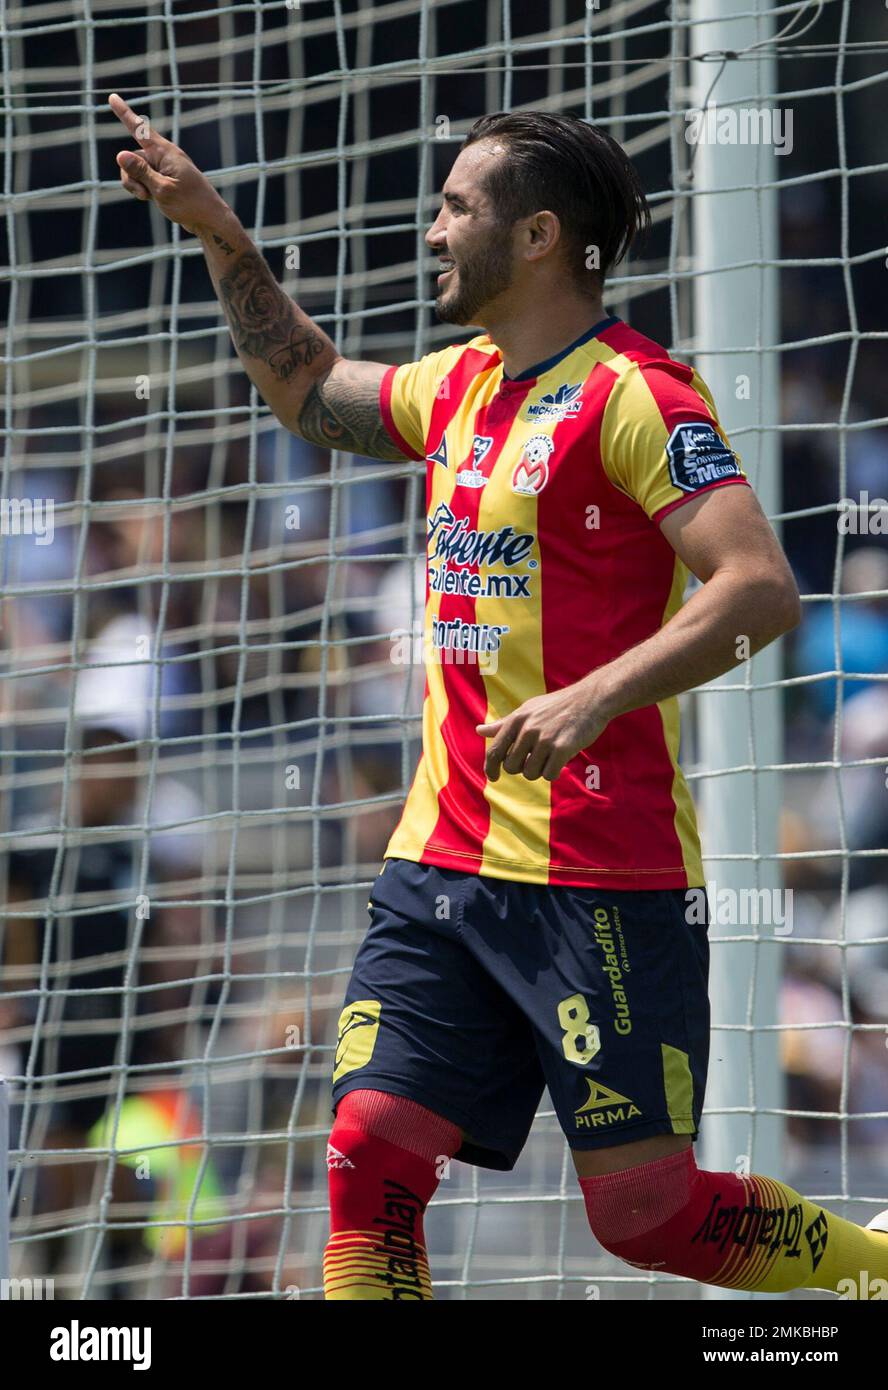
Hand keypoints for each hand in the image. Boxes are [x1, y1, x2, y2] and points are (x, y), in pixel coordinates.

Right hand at [108, 92, 229, 235]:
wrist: (209, 220)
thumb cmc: (190, 204)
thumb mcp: (162, 190)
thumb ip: (141, 172)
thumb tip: (120, 154)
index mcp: (165, 152)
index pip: (140, 129)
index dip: (124, 113)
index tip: (112, 97)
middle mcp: (163, 156)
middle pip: (132, 157)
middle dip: (130, 176)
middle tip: (144, 194)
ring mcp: (163, 167)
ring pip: (135, 170)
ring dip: (136, 185)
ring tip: (150, 198)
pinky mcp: (163, 178)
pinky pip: (143, 178)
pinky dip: (142, 189)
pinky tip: (152, 199)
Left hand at [476, 679, 611, 782]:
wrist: (591, 698)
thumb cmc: (558, 705)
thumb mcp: (528, 709)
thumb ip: (504, 724)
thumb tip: (479, 730)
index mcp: (516, 719)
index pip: (494, 751)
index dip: (490, 768)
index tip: (493, 777)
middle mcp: (527, 729)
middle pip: (512, 767)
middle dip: (522, 768)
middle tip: (537, 758)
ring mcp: (545, 738)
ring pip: (530, 773)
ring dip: (540, 771)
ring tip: (551, 756)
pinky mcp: (562, 748)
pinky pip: (549, 775)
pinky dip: (554, 772)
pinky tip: (561, 760)